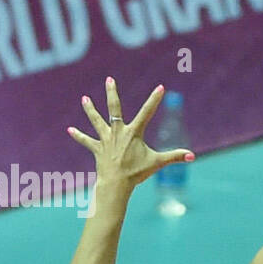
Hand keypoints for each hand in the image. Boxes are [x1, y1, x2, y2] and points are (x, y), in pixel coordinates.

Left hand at [68, 78, 191, 189]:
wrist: (116, 183)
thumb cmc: (137, 173)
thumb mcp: (158, 163)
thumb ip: (175, 157)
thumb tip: (193, 156)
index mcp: (133, 132)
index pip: (147, 112)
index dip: (155, 100)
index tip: (160, 87)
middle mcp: (118, 131)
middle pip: (114, 108)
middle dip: (112, 93)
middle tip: (109, 79)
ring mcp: (106, 139)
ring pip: (97, 121)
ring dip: (90, 110)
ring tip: (84, 99)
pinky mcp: (97, 149)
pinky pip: (86, 141)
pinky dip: (78, 136)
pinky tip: (69, 130)